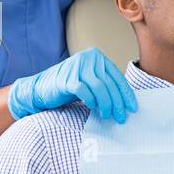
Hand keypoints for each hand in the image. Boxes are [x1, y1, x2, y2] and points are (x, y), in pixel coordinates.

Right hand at [8, 48, 137, 122]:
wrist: (40, 89)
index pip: (117, 77)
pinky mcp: (67, 79)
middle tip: (121, 117)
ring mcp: (76, 67)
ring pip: (100, 88)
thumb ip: (106, 85)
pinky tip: (93, 108)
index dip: (126, 94)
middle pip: (110, 83)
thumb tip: (126, 101)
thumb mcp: (91, 82)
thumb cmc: (68, 87)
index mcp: (96, 57)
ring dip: (106, 104)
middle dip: (118, 103)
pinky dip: (91, 102)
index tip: (132, 108)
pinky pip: (86, 92)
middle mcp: (87, 58)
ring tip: (107, 115)